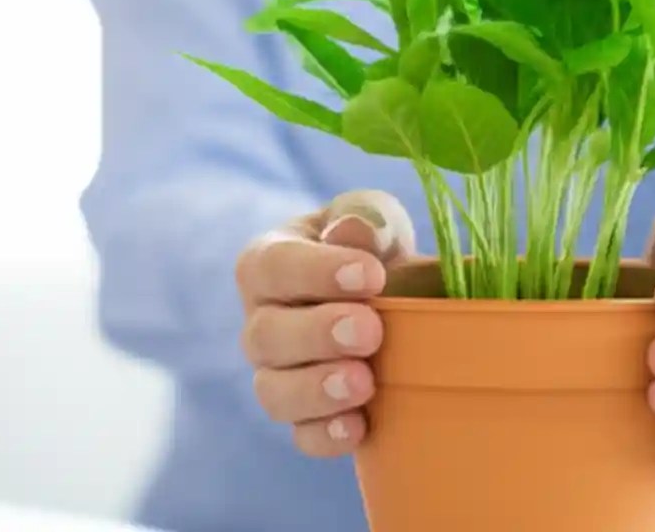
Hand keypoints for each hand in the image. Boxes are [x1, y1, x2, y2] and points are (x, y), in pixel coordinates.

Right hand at [236, 190, 414, 456]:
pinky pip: (300, 435)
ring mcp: (277, 374)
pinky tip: (359, 427)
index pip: (273, 267)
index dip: (317, 273)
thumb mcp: (374, 220)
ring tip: (364, 382)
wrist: (393, 300)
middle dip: (317, 334)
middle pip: (267, 334)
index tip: (372, 275)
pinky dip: (325, 435)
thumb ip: (368, 218)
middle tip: (370, 330)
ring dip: (317, 390)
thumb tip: (353, 232)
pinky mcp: (303, 417)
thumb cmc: (373, 249)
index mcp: (268, 262)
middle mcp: (261, 321)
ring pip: (274, 392)